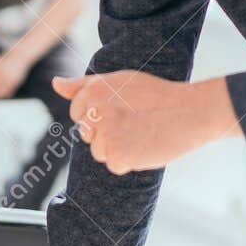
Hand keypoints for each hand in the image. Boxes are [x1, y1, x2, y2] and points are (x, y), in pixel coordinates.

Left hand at [51, 71, 239, 174]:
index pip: (78, 114)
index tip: (122, 111)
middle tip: (135, 122)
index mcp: (92, 91)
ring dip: (118, 148)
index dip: (100, 116)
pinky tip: (145, 146)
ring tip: (141, 133)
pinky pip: (114, 165)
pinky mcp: (117, 155)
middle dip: (107, 133)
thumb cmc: (156, 95)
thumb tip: (55, 83)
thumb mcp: (119, 81)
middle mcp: (94, 111)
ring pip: (100, 152)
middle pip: (88, 135)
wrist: (190, 112)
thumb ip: (84, 85)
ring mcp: (105, 135)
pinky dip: (129, 161)